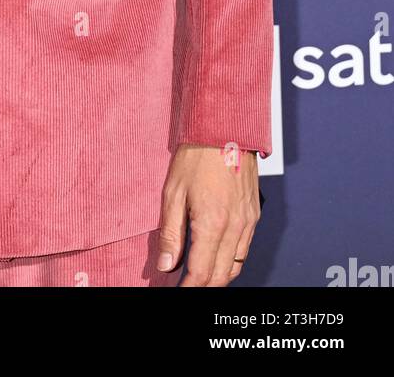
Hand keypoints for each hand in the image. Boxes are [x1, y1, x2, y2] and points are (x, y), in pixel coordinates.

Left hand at [156, 144, 261, 286]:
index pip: (200, 273)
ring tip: (198, 277)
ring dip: (218, 277)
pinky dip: (231, 260)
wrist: (225, 127)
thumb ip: (170, 232)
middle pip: (220, 276)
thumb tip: (166, 264)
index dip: (187, 288)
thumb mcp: (173, 191)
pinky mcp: (254, 214)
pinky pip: (244, 249)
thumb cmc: (196, 154)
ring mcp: (248, 221)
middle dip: (203, 286)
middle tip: (185, 286)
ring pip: (235, 266)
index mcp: (212, 223)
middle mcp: (235, 226)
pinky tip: (216, 256)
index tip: (177, 291)